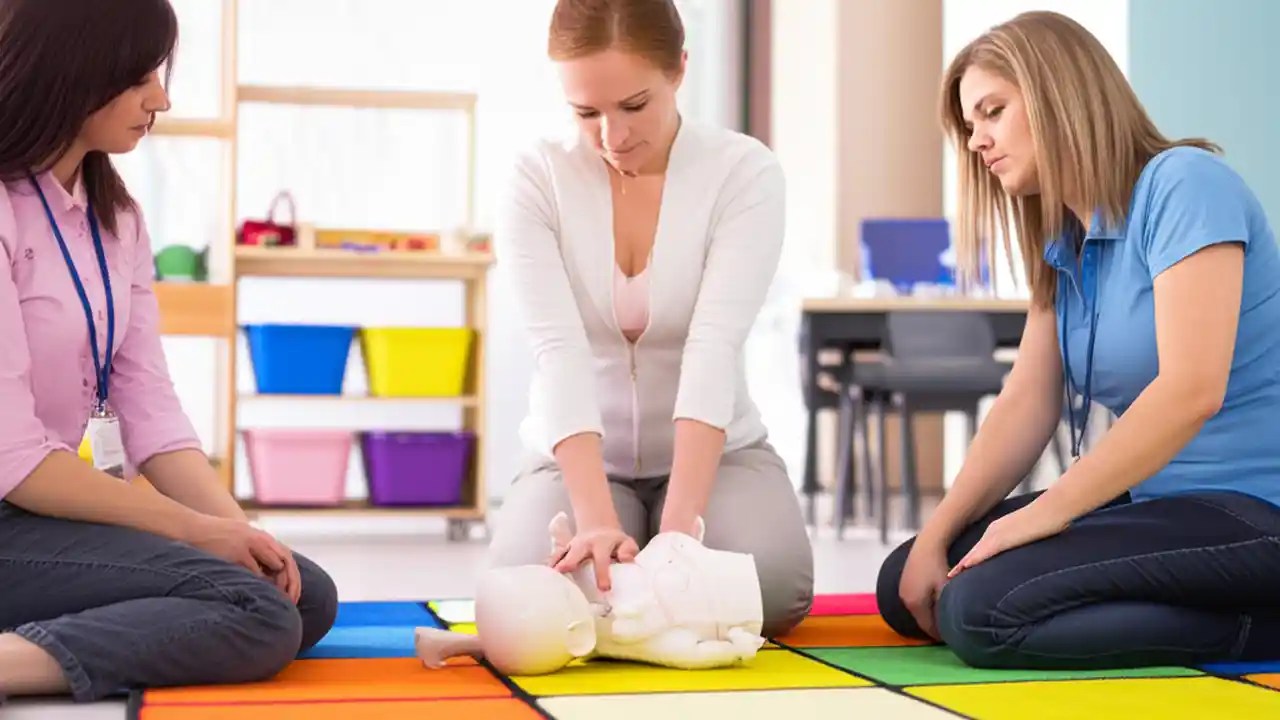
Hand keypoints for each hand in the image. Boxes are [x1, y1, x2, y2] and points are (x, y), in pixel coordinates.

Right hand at [183, 515, 301, 603]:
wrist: (189, 527)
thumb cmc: (211, 537)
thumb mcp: (237, 537)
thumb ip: (252, 552)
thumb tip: (264, 576)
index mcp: (259, 536)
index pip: (285, 555)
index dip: (292, 575)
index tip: (291, 594)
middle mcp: (258, 538)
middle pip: (286, 560)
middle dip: (292, 582)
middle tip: (291, 602)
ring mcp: (248, 545)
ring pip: (276, 565)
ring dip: (280, 585)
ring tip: (280, 601)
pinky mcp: (237, 554)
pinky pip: (256, 572)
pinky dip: (262, 584)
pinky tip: (261, 595)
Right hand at [548, 523, 638, 592]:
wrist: (598, 528)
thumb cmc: (614, 542)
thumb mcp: (626, 542)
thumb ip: (628, 550)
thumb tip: (626, 559)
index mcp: (601, 544)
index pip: (601, 560)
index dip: (602, 574)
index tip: (604, 588)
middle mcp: (583, 544)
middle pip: (575, 553)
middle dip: (568, 562)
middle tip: (562, 571)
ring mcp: (571, 546)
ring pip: (561, 554)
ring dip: (555, 564)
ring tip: (548, 577)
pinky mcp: (563, 550)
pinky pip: (555, 557)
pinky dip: (549, 566)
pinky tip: (544, 577)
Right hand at [898, 539, 951, 639]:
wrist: (927, 545)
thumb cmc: (939, 566)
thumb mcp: (945, 589)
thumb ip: (945, 609)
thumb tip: (950, 625)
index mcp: (915, 604)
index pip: (928, 628)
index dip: (940, 635)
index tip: (952, 636)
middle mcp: (905, 600)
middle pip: (921, 620)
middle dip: (934, 625)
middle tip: (949, 628)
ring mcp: (902, 591)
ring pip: (917, 611)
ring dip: (928, 615)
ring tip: (942, 615)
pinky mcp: (903, 584)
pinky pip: (913, 601)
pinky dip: (923, 606)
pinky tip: (933, 601)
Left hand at [949, 502, 1069, 578]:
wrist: (1053, 509)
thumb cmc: (1048, 522)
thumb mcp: (1032, 534)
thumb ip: (1025, 542)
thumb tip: (1029, 551)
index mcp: (999, 530)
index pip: (979, 549)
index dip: (969, 561)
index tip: (958, 571)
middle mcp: (994, 531)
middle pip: (973, 552)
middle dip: (960, 565)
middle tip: (947, 577)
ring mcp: (997, 534)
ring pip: (975, 553)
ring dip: (962, 566)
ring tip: (949, 577)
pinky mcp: (1003, 538)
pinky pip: (984, 551)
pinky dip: (973, 560)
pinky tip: (964, 568)